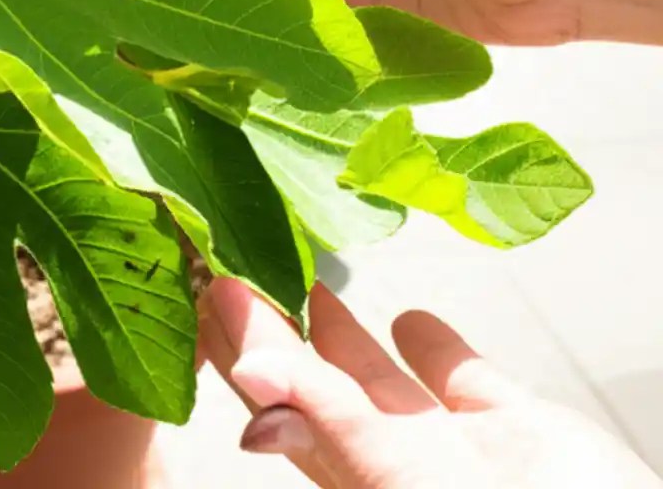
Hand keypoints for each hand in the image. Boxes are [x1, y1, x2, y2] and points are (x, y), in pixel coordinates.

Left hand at [199, 279, 662, 487]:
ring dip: (343, 332)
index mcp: (365, 473)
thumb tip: (250, 381)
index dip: (245, 340)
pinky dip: (436, 350)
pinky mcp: (518, 433)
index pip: (281, 396)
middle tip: (239, 263)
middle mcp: (400, 460)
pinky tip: (412, 321)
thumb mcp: (410, 479)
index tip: (211, 281)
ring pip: (383, 379)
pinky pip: (462, 383)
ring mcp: (456, 447)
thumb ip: (334, 428)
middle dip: (278, 325)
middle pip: (319, 381)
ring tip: (305, 280)